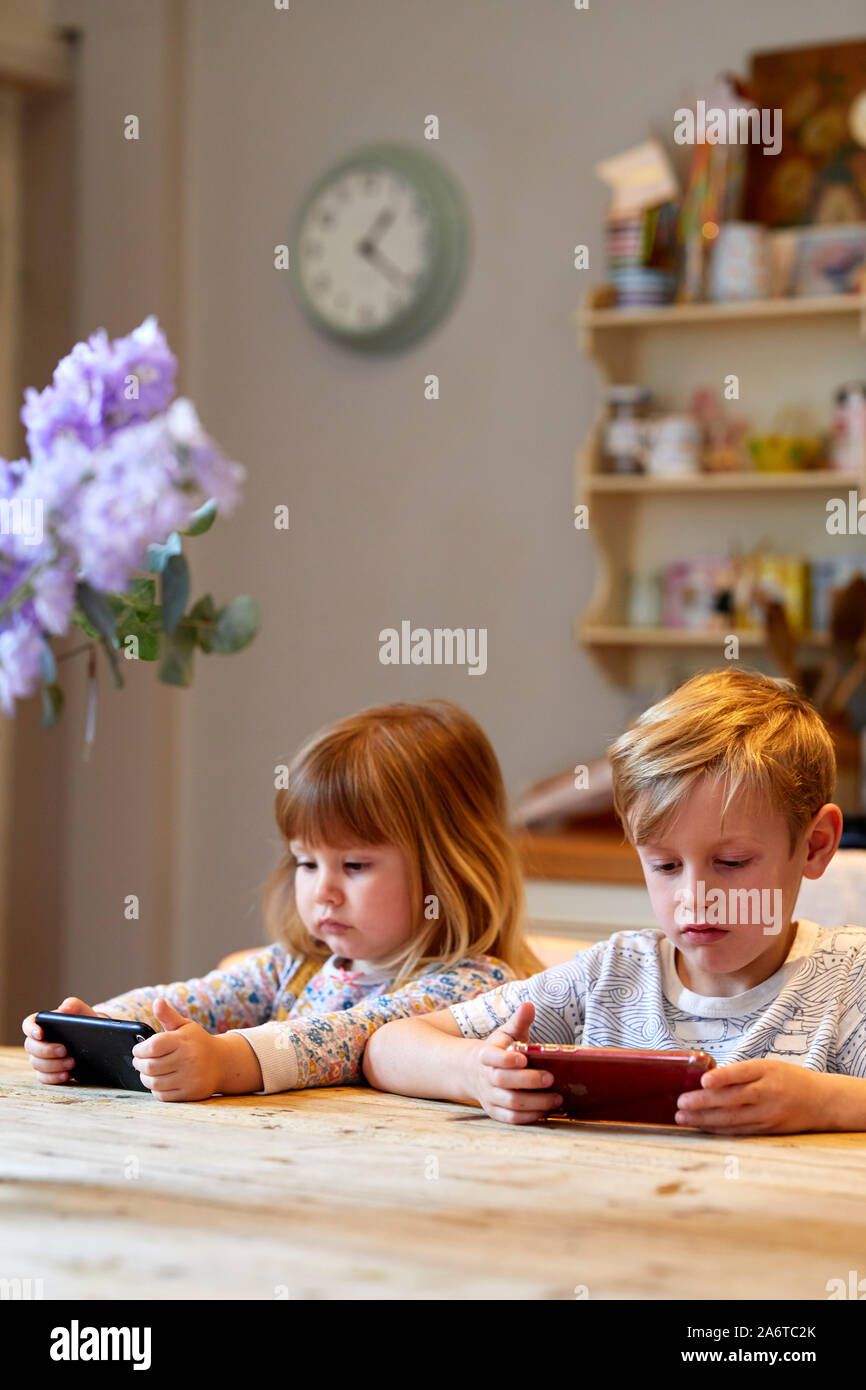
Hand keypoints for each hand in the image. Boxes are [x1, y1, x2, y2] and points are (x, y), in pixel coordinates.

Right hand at [22, 997, 107, 1083]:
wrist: (95, 1040)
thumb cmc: (84, 1022)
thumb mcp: (82, 1011)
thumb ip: (72, 1005)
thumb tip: (63, 1009)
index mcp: (42, 1024)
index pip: (28, 1024)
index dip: (31, 1029)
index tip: (40, 1033)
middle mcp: (38, 1042)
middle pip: (31, 1047)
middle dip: (46, 1050)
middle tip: (64, 1050)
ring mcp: (41, 1058)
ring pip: (37, 1064)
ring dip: (54, 1065)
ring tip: (72, 1062)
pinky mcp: (47, 1072)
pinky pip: (44, 1078)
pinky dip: (54, 1077)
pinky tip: (67, 1075)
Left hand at [131, 997, 221, 1102]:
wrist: (222, 1062)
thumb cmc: (197, 1042)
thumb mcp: (185, 1026)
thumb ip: (168, 1015)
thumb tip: (157, 1001)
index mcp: (184, 1040)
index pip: (153, 1046)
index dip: (140, 1049)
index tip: (137, 1050)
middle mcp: (189, 1059)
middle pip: (151, 1066)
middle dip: (139, 1064)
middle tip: (138, 1062)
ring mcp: (191, 1077)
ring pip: (154, 1083)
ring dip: (145, 1078)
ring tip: (146, 1072)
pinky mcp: (191, 1093)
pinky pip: (163, 1095)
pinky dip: (156, 1090)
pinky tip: (158, 1081)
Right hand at [467, 1001, 562, 1124]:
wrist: (474, 1072)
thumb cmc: (499, 1050)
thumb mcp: (506, 1033)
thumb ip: (519, 1021)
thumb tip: (529, 1005)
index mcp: (486, 1055)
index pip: (491, 1057)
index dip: (506, 1059)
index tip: (523, 1058)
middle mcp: (486, 1077)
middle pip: (503, 1081)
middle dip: (528, 1081)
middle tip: (551, 1078)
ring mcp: (490, 1096)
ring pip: (511, 1103)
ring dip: (535, 1102)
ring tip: (557, 1097)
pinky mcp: (496, 1111)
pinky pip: (511, 1118)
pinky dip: (529, 1117)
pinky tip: (546, 1110)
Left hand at [674, 1057, 834, 1134]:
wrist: (822, 1102)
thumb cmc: (788, 1079)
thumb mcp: (768, 1067)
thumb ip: (741, 1073)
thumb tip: (706, 1081)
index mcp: (767, 1071)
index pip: (743, 1072)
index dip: (723, 1077)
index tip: (704, 1080)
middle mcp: (768, 1093)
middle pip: (733, 1098)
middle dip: (704, 1102)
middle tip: (680, 1103)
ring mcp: (768, 1114)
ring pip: (732, 1118)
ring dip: (704, 1119)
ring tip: (682, 1117)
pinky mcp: (768, 1130)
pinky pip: (739, 1130)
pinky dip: (719, 1129)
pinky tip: (701, 1127)